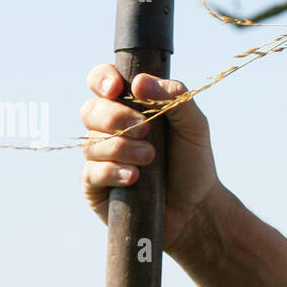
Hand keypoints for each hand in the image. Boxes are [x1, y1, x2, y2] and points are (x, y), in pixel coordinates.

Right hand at [80, 62, 222, 252]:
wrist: (195, 207)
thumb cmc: (192, 161)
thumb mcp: (194, 125)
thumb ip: (174, 96)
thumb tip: (139, 82)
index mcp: (132, 106)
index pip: (104, 81)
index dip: (103, 79)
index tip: (117, 88)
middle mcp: (111, 129)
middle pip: (90, 110)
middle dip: (115, 117)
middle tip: (145, 130)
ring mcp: (101, 157)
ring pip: (91, 142)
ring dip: (122, 148)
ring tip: (151, 158)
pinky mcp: (95, 186)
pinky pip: (92, 172)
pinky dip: (114, 172)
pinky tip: (135, 178)